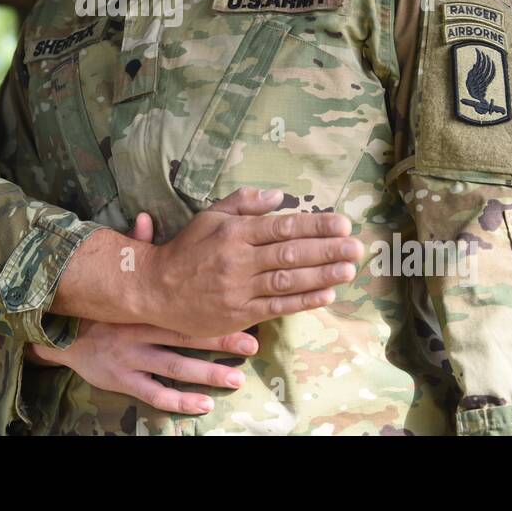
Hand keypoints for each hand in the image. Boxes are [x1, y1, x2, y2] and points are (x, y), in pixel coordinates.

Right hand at [29, 213, 258, 413]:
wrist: (65, 336)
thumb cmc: (101, 307)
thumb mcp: (116, 281)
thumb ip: (135, 251)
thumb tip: (145, 217)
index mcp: (142, 305)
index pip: (183, 307)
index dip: (214, 311)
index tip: (245, 312)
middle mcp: (138, 331)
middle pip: (183, 337)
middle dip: (219, 342)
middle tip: (252, 345)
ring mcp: (131, 358)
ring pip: (173, 367)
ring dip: (206, 374)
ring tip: (236, 378)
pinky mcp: (123, 380)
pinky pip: (153, 393)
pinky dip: (178, 401)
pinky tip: (203, 404)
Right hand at [139, 186, 362, 336]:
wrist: (154, 289)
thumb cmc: (186, 249)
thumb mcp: (209, 216)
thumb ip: (243, 202)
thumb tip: (278, 196)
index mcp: (234, 232)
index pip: (282, 227)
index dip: (314, 225)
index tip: (341, 223)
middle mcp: (238, 260)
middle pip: (290, 254)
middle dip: (326, 250)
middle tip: (356, 246)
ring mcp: (239, 289)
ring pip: (287, 281)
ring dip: (322, 275)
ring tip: (349, 269)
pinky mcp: (238, 314)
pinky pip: (277, 307)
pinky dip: (303, 301)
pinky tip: (327, 294)